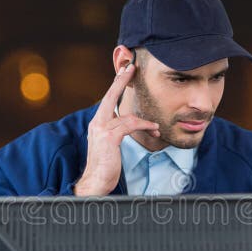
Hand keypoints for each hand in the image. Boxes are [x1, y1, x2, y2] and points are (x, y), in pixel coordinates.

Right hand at [74, 63, 159, 195]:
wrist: (95, 183)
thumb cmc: (105, 167)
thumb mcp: (109, 146)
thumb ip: (115, 132)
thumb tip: (128, 125)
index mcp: (97, 124)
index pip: (107, 100)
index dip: (116, 85)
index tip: (124, 71)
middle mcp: (96, 123)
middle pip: (110, 97)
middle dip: (121, 81)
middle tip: (131, 67)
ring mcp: (101, 129)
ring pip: (128, 116)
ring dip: (145, 122)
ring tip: (156, 128)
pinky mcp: (109, 137)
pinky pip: (130, 125)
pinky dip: (144, 126)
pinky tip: (154, 130)